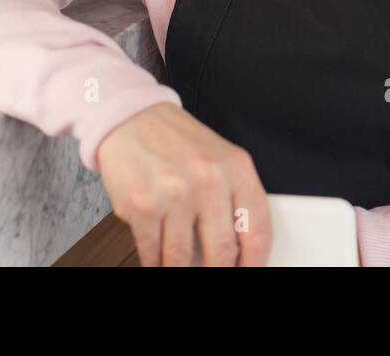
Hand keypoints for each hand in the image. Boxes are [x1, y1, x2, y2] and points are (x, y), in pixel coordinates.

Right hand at [97, 102, 272, 265]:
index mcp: (236, 168)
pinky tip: (156, 260)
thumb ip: (234, 199)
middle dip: (218, 272)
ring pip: (183, 258)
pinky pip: (152, 252)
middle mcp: (209, 180)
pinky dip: (154, 263)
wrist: (131, 117)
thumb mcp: (220, 159)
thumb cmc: (176, 140)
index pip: (257, 230)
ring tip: (178, 265)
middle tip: (213, 271)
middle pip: (223, 252)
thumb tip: (240, 249)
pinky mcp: (142, 205)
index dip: (256, 262)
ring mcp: (175, 194)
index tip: (250, 271)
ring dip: (180, 269)